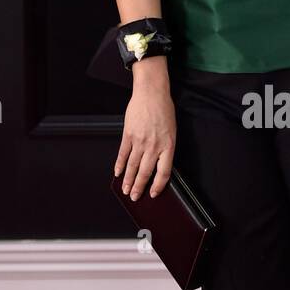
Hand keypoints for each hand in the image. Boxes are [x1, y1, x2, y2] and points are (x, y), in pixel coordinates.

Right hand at [114, 58, 175, 197]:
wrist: (152, 93)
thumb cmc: (163, 109)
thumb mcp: (172, 131)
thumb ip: (166, 148)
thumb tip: (159, 164)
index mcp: (168, 145)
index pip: (164, 172)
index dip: (158, 185)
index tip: (154, 193)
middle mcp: (154, 145)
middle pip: (146, 172)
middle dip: (139, 187)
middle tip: (134, 197)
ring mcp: (140, 140)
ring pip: (132, 165)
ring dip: (128, 179)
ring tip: (125, 189)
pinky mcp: (129, 134)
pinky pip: (123, 153)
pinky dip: (119, 164)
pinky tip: (117, 172)